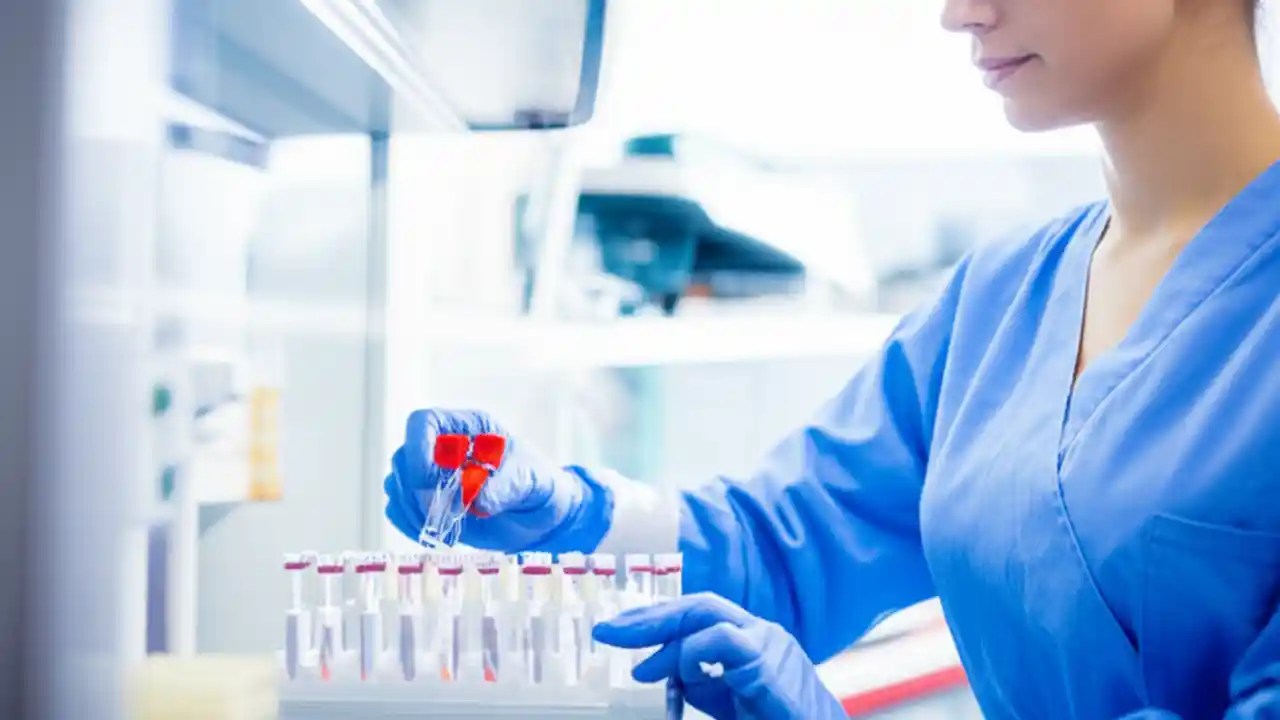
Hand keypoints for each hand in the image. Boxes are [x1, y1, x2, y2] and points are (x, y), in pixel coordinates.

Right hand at [383, 409, 599, 551]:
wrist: (539, 515)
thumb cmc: (537, 483)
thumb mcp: (531, 478)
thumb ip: (508, 484)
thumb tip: (479, 499)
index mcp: (467, 428)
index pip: (424, 422)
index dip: (418, 448)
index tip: (433, 478)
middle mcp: (443, 448)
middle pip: (403, 457)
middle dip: (416, 489)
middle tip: (449, 511)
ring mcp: (432, 477)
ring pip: (396, 484)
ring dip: (413, 510)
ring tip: (447, 527)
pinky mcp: (429, 504)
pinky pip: (400, 510)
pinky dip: (411, 525)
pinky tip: (440, 537)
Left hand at [592, 593, 846, 719]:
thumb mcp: (730, 703)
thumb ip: (702, 686)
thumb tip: (665, 675)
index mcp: (751, 640)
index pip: (698, 614)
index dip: (656, 619)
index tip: (618, 631)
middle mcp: (761, 633)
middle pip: (698, 605)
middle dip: (649, 616)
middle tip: (608, 632)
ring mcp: (768, 643)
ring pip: (707, 613)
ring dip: (663, 633)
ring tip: (637, 667)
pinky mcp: (769, 662)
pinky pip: (723, 639)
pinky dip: (693, 652)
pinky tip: (678, 676)